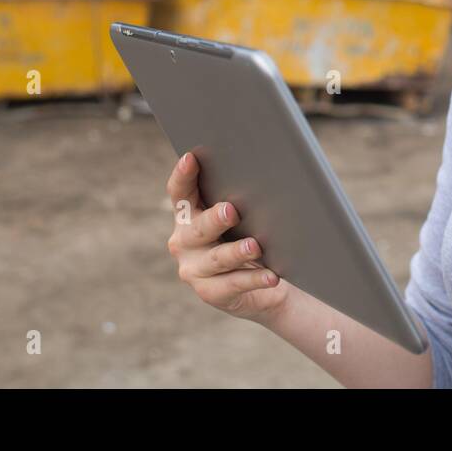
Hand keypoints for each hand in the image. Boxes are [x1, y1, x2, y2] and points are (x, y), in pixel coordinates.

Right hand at [165, 151, 292, 322]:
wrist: (261, 283)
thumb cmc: (248, 235)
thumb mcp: (242, 216)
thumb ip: (240, 198)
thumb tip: (264, 172)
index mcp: (188, 215)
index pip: (180, 193)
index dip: (183, 176)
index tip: (191, 157)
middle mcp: (184, 241)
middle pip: (198, 228)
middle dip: (214, 219)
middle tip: (232, 210)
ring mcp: (194, 269)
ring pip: (217, 258)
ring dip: (237, 252)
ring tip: (255, 246)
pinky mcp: (210, 292)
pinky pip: (234, 284)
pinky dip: (255, 278)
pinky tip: (272, 275)